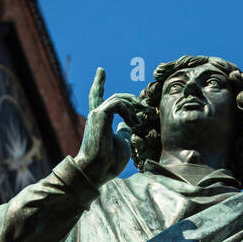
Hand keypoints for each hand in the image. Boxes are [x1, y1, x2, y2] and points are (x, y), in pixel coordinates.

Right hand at [75, 68, 140, 186]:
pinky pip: (116, 103)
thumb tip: (127, 125)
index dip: (99, 84)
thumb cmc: (109, 162)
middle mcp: (96, 115)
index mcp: (100, 121)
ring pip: (117, 99)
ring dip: (133, 107)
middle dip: (132, 100)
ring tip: (139, 121)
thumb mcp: (123, 144)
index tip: (101, 70)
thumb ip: (124, 132)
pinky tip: (132, 122)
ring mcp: (96, 115)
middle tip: (146, 108)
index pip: (98, 98)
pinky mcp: (99, 116)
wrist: (98, 171)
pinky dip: (127, 110)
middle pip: (114, 97)